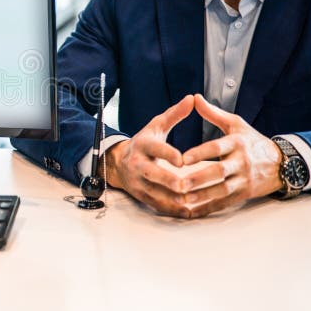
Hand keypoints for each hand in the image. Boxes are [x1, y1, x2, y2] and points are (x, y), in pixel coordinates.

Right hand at [106, 95, 194, 216]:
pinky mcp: (141, 196)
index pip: (155, 149)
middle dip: (169, 180)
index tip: (182, 159)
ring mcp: (138, 182)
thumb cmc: (144, 143)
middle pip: (152, 174)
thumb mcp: (156, 126)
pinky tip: (189, 211)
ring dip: (174, 198)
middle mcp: (138, 164)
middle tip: (185, 185)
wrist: (118, 163)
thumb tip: (191, 98)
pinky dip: (173, 209)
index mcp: (144, 145)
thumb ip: (175, 115)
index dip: (168, 154)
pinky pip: (157, 205)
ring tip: (192, 201)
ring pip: (155, 193)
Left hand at [179, 94, 283, 217]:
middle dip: (199, 178)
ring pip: (222, 190)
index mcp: (237, 143)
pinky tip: (193, 211)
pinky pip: (225, 202)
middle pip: (219, 172)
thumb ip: (213, 113)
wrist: (282, 163)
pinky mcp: (244, 193)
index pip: (217, 147)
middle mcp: (241, 162)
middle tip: (180, 183)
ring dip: (202, 196)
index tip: (182, 158)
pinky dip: (209, 208)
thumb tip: (194, 98)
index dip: (200, 153)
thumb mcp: (236, 124)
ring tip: (183, 199)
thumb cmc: (252, 141)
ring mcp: (244, 179)